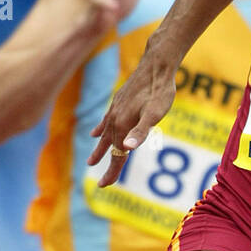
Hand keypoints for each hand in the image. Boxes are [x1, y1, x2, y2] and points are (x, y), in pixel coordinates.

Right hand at [87, 49, 175, 185]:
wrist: (156, 64)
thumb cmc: (160, 91)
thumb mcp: (155, 114)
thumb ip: (141, 132)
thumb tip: (127, 148)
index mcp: (123, 126)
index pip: (117, 155)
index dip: (112, 172)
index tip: (103, 186)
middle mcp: (115, 119)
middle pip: (109, 148)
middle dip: (106, 165)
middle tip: (102, 184)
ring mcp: (115, 110)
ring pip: (105, 135)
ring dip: (99, 149)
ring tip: (91, 161)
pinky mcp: (118, 103)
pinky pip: (105, 121)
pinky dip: (100, 130)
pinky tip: (95, 132)